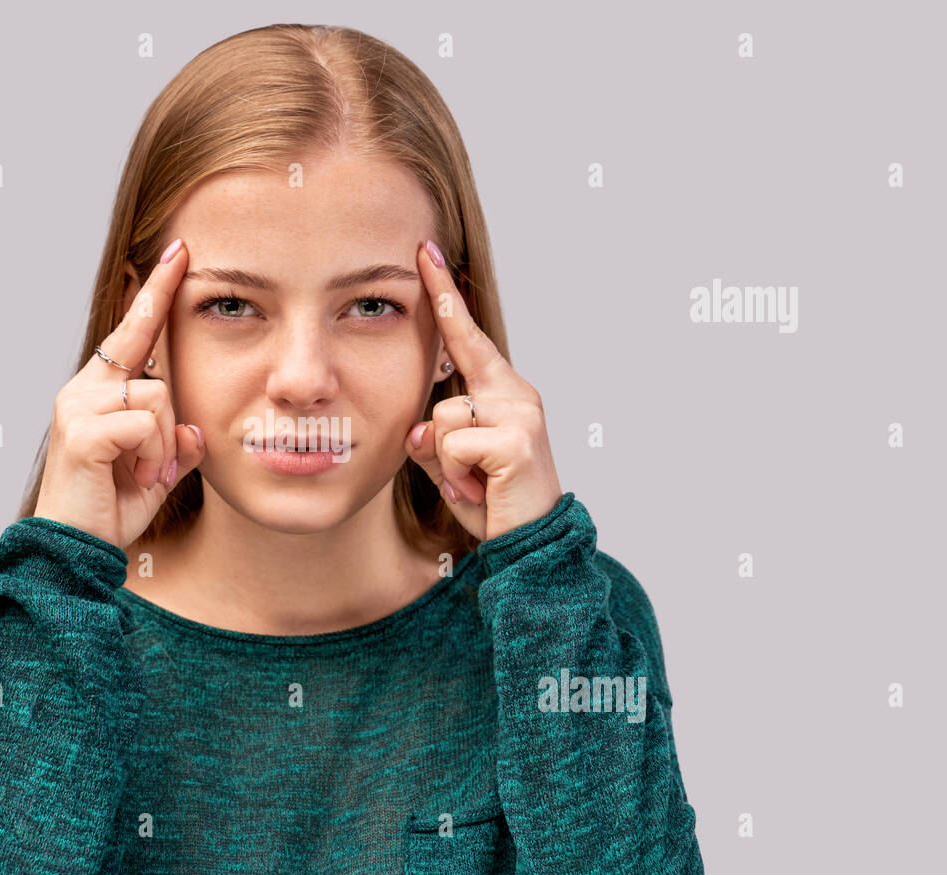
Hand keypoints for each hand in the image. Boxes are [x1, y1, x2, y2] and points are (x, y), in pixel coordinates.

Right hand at [34, 239, 204, 549]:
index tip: (178, 251)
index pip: (132, 333)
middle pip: (155, 369)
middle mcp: (82, 390)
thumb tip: (194, 430)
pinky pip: (145, 424)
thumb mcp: (155, 475)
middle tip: (149, 467)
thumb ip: (177, 447)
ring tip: (139, 477)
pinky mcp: (81, 430)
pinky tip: (134, 480)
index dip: (154, 293)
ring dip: (162, 448)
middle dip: (167, 424)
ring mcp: (77, 406)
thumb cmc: (106, 511)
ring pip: (158, 398)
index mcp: (97, 393)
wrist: (72, 552)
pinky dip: (152, 458)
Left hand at [404, 240, 562, 541]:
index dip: (445, 296)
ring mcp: (520, 414)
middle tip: (470, 478)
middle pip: (440, 395)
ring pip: (440, 421)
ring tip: (478, 487)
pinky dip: (456, 476)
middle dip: (439, 444)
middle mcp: (517, 394)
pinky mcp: (515, 439)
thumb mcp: (451, 468)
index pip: (466, 338)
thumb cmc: (493, 505)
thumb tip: (416, 431)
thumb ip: (429, 441)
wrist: (531, 549)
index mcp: (504, 393)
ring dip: (446, 464)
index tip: (425, 252)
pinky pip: (452, 444)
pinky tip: (483, 492)